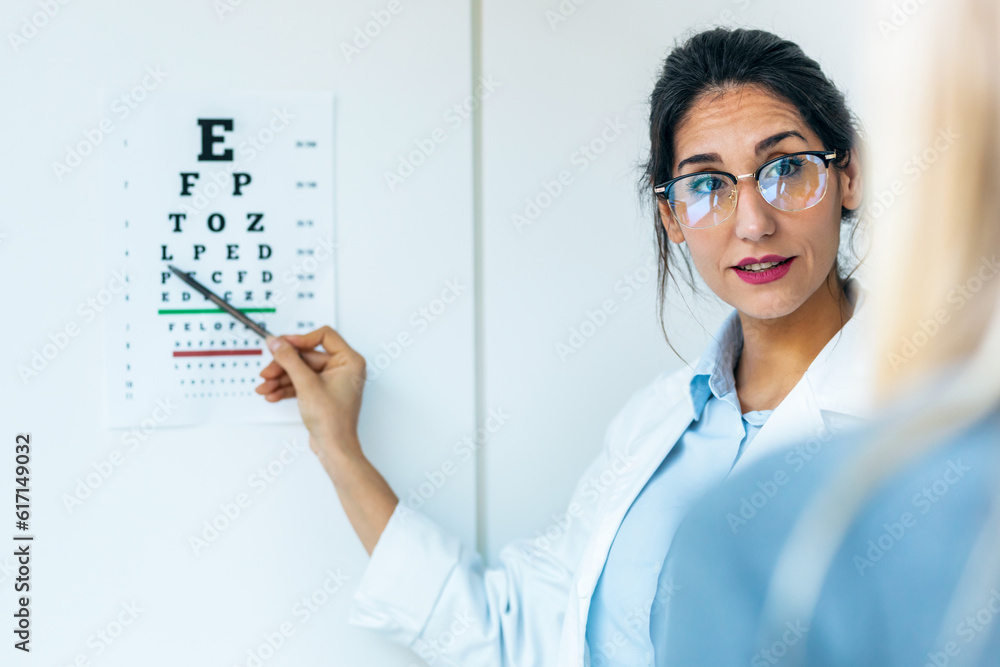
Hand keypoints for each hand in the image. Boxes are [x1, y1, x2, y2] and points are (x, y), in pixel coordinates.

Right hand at [255, 326, 366, 461]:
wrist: (334, 448)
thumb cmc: (333, 421)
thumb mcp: (306, 384)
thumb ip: (289, 360)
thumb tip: (276, 342)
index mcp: (349, 361)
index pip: (324, 336)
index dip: (300, 339)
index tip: (281, 344)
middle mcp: (343, 368)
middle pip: (307, 356)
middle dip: (283, 366)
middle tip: (267, 372)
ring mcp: (332, 381)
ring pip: (301, 371)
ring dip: (281, 379)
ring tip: (265, 387)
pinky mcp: (322, 393)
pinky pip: (302, 383)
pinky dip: (287, 388)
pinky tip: (272, 394)